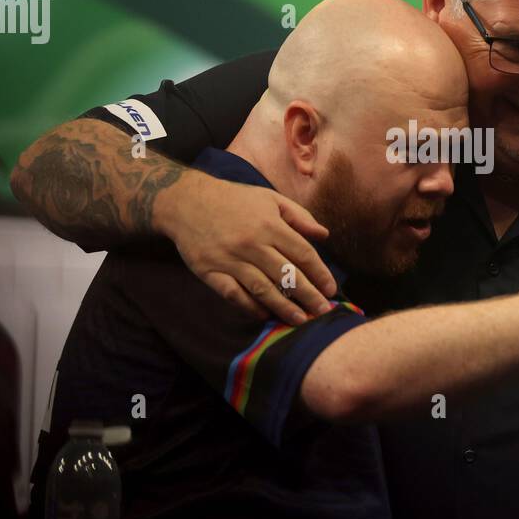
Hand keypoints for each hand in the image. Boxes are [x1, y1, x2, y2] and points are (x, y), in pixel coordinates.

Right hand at [157, 171, 337, 323]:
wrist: (187, 201)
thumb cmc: (234, 199)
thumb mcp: (270, 199)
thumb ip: (299, 216)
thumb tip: (324, 234)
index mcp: (270, 225)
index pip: (303, 254)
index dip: (320, 274)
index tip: (331, 290)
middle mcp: (252, 244)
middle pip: (287, 275)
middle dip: (308, 296)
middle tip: (322, 312)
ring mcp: (229, 259)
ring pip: (262, 289)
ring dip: (283, 307)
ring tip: (300, 320)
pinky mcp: (209, 271)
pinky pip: (233, 295)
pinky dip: (250, 307)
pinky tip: (264, 315)